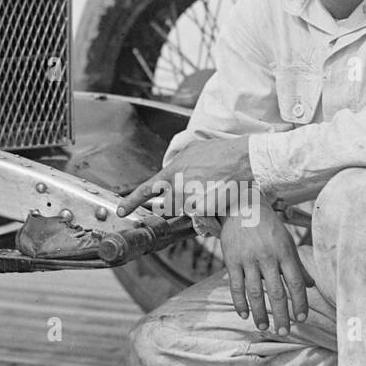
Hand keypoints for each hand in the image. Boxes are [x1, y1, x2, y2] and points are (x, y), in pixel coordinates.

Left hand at [117, 137, 252, 218]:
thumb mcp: (193, 148)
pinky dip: (206, 211)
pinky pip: (200, 216)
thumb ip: (177, 159)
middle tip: (196, 189)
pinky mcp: (204, 209)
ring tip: (210, 190)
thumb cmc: (221, 152)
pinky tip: (216, 197)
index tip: (122, 211)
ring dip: (194, 205)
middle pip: (169, 205)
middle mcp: (178, 187)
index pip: (146, 190)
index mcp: (172, 172)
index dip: (131, 202)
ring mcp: (191, 200)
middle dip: (178, 201)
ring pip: (185, 211)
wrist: (243, 158)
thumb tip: (171, 165)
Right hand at [219, 202, 311, 334]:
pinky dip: (240, 302)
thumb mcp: (287, 242)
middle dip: (282, 315)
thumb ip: (299, 265)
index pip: (296, 283)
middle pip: (277, 293)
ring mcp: (248, 259)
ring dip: (260, 313)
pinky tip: (244, 314)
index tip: (301, 319)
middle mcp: (268, 257)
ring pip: (255, 292)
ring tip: (264, 327)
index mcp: (285, 252)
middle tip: (284, 332)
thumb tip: (312, 286)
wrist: (242, 205)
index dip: (300, 303)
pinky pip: (236, 286)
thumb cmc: (269, 226)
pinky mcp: (231, 260)